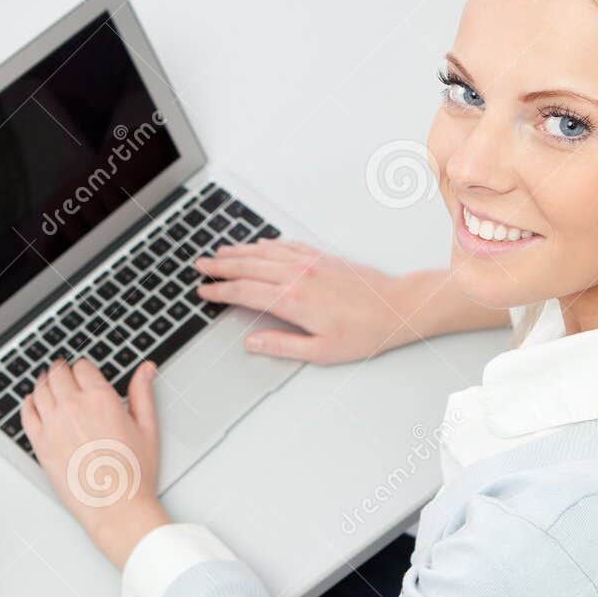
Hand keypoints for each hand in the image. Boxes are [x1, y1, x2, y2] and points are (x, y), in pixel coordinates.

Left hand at [21, 358, 169, 567]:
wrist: (116, 507)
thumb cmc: (133, 474)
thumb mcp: (147, 427)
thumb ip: (143, 393)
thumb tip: (145, 369)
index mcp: (100, 399)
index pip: (82, 367)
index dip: (83, 367)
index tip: (83, 372)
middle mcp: (73, 407)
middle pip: (58, 374)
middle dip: (62, 370)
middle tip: (63, 371)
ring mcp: (53, 425)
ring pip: (40, 390)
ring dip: (44, 382)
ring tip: (47, 382)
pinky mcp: (40, 444)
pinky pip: (26, 414)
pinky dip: (28, 404)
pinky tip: (32, 402)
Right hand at [194, 239, 423, 363]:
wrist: (397, 307)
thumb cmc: (364, 332)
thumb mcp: (321, 352)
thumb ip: (282, 346)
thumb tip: (252, 343)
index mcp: (293, 301)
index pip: (244, 292)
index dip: (220, 292)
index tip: (203, 292)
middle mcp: (298, 276)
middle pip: (248, 267)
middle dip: (220, 266)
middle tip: (200, 266)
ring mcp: (310, 263)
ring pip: (264, 253)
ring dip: (238, 251)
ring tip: (219, 253)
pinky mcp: (322, 257)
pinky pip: (286, 246)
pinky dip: (266, 244)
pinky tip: (258, 245)